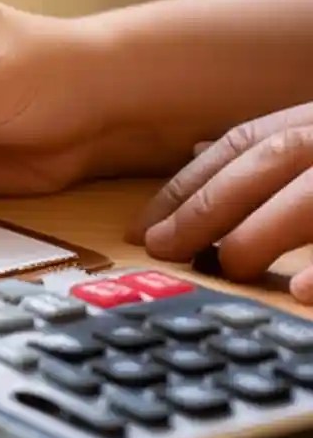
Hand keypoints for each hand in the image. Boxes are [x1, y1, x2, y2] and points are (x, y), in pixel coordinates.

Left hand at [128, 102, 312, 304]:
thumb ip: (266, 149)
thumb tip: (196, 149)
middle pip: (272, 160)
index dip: (186, 186)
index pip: (241, 146)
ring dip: (261, 232)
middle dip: (206, 207)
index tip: (141, 230)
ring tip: (231, 266)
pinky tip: (301, 292)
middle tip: (163, 249)